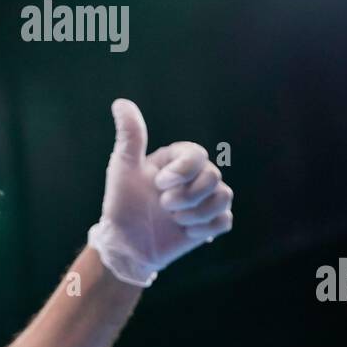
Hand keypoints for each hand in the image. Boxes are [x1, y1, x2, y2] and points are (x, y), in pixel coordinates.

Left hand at [88, 99, 233, 285]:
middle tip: (163, 206)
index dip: (182, 172)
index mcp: (178, 160)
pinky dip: (203, 229)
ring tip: (173, 219)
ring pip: (224, 198)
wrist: (127, 244)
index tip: (158, 185)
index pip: (198, 154)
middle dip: (186, 197)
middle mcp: (195, 176)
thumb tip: (121, 103)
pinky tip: (184, 232)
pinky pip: (224, 221)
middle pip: (214, 176)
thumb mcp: (123, 168)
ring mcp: (206, 199)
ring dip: (195, 214)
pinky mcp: (212, 223)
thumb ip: (130, 136)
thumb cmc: (123, 203)